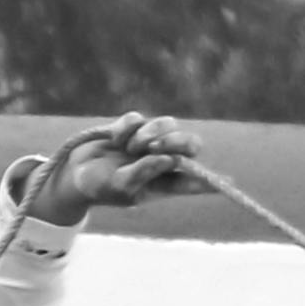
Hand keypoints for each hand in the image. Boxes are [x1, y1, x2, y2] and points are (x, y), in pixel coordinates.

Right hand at [27, 111, 199, 226]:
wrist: (74, 171)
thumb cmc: (98, 188)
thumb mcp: (120, 188)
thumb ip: (144, 174)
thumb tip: (168, 159)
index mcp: (163, 183)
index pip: (193, 181)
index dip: (212, 181)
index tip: (230, 182)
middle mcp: (161, 160)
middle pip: (189, 145)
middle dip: (178, 141)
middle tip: (156, 145)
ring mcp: (148, 141)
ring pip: (168, 125)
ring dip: (151, 132)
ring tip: (130, 148)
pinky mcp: (133, 126)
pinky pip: (140, 117)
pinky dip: (128, 127)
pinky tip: (116, 139)